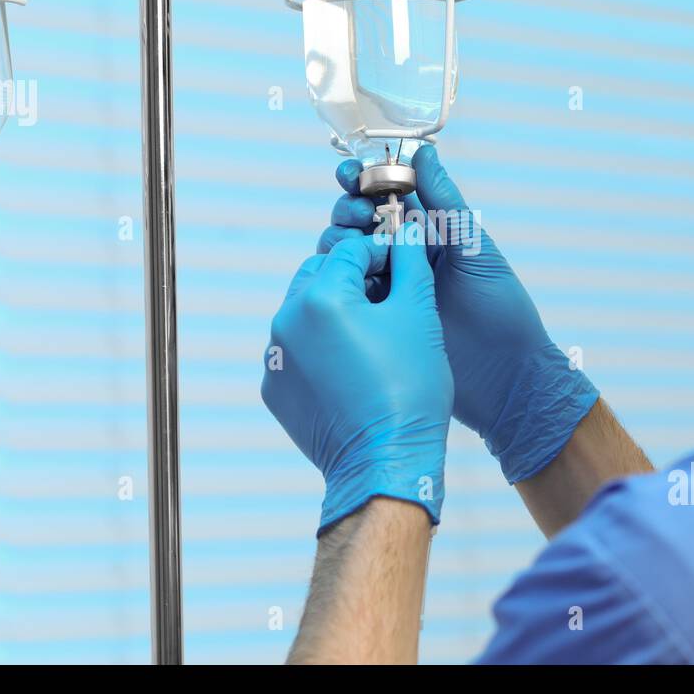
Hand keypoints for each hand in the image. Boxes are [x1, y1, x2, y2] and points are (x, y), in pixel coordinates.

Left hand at [261, 223, 452, 533]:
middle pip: (320, 276)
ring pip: (305, 313)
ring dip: (335, 312)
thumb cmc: (410, 389)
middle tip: (388, 299)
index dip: (383, 253)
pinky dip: (320, 348)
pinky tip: (353, 366)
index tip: (403, 269)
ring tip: (373, 333)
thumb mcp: (419, 315)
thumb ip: (409, 262)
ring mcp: (274, 357)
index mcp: (321, 297)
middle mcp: (286, 321)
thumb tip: (405, 230)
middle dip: (353, 279)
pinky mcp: (273, 388)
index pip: (351, 249)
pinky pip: (295, 351)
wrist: (385, 463)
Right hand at [319, 145, 598, 483]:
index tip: (353, 174)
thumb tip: (423, 151)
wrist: (505, 379)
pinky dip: (338, 280)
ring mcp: (388, 289)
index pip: (391, 196)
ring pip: (347, 255)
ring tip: (351, 247)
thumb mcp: (473, 250)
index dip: (367, 180)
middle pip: (359, 222)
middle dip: (350, 209)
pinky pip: (346, 293)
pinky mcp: (376, 320)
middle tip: (358, 214)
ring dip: (341, 242)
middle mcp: (405, 257)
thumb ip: (445, 204)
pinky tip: (341, 279)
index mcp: (431, 233)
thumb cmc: (502, 311)